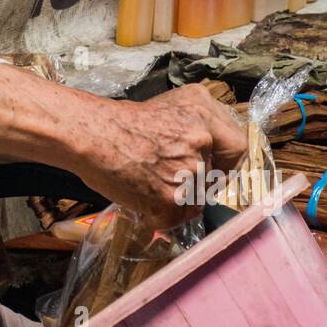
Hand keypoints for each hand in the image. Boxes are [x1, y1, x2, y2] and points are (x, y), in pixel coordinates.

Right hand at [72, 85, 247, 230]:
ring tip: (147, 186)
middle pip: (211, 178)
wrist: (89, 135)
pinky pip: (176, 219)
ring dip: (175, 201)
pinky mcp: (173, 198)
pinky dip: (158, 216)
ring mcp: (189, 170)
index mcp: (202, 111)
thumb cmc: (118, 123)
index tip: (211, 171)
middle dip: (191, 183)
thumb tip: (210, 156)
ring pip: (195, 201)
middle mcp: (202, 139)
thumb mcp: (168, 107)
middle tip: (164, 177)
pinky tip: (140, 199)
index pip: (237, 148)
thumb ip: (196, 127)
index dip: (224, 164)